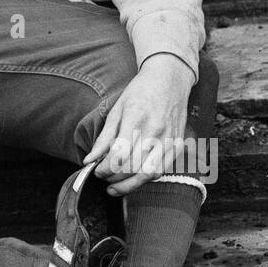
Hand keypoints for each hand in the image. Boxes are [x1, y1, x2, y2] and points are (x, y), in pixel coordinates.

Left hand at [84, 52, 195, 196]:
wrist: (169, 80)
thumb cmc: (140, 92)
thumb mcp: (117, 109)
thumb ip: (104, 137)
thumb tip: (89, 160)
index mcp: (135, 120)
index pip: (118, 155)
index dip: (104, 169)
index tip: (96, 170)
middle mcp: (154, 132)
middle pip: (132, 168)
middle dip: (114, 178)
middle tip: (104, 178)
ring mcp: (168, 140)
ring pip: (148, 174)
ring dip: (130, 185)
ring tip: (115, 186)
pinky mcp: (178, 145)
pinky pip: (162, 170)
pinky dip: (146, 179)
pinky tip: (134, 178)